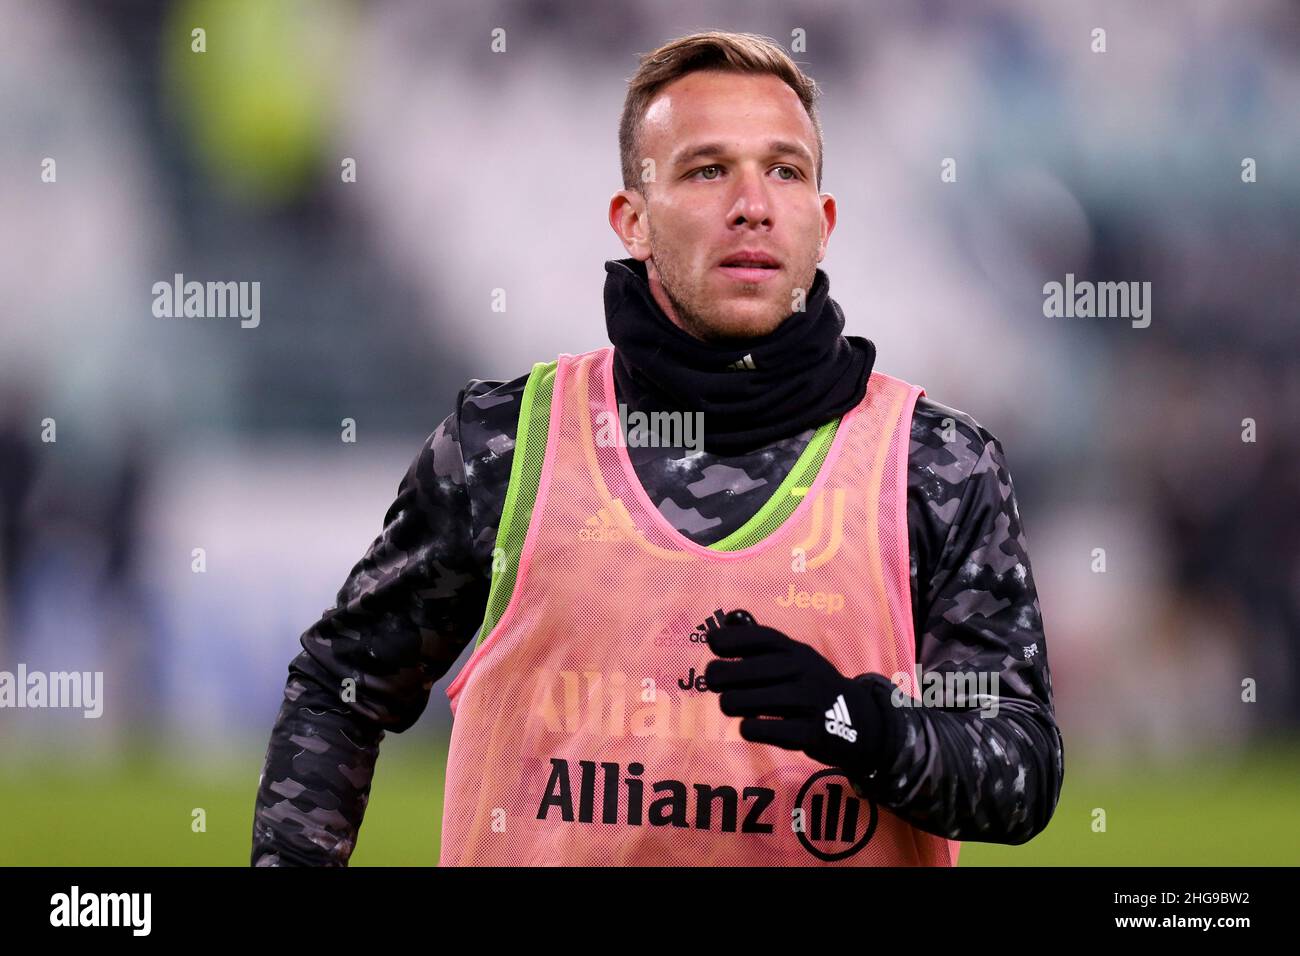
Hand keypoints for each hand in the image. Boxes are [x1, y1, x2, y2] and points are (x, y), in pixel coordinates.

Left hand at [702, 609, 899, 783]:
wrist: (859, 720)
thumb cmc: (811, 685)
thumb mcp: (794, 657)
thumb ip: (760, 640)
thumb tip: (727, 618)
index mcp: (796, 651)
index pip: (760, 637)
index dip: (731, 639)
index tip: (712, 643)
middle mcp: (802, 671)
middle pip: (742, 671)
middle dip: (717, 677)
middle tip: (716, 685)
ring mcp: (808, 702)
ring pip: (743, 702)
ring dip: (730, 704)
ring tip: (733, 705)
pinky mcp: (810, 733)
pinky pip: (759, 730)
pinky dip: (748, 728)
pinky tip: (750, 726)